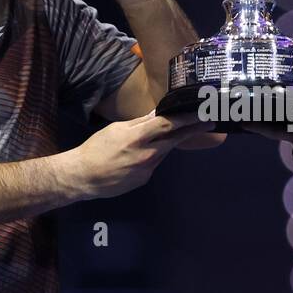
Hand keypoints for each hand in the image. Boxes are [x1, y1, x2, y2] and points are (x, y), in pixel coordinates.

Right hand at [67, 111, 213, 199]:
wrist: (83, 176)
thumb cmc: (97, 148)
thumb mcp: (117, 129)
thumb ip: (140, 122)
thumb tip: (158, 113)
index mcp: (138, 137)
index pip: (169, 125)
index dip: (188, 118)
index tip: (203, 113)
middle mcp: (147, 154)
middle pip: (175, 139)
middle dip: (193, 130)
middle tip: (209, 122)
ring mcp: (147, 169)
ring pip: (164, 152)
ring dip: (168, 143)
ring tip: (169, 135)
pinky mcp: (144, 179)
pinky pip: (153, 164)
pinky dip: (152, 156)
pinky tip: (138, 156)